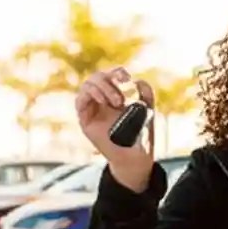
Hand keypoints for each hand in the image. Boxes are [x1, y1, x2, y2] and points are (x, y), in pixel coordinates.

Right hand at [75, 67, 154, 190]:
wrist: (134, 155)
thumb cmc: (140, 133)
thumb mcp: (147, 110)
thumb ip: (146, 93)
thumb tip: (138, 81)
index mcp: (117, 93)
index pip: (112, 74)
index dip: (118, 72)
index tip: (127, 79)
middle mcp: (103, 98)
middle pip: (98, 76)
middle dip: (110, 81)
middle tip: (121, 98)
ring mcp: (93, 107)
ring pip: (88, 84)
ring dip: (102, 88)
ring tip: (116, 103)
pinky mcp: (85, 118)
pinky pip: (80, 100)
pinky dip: (91, 95)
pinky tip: (103, 102)